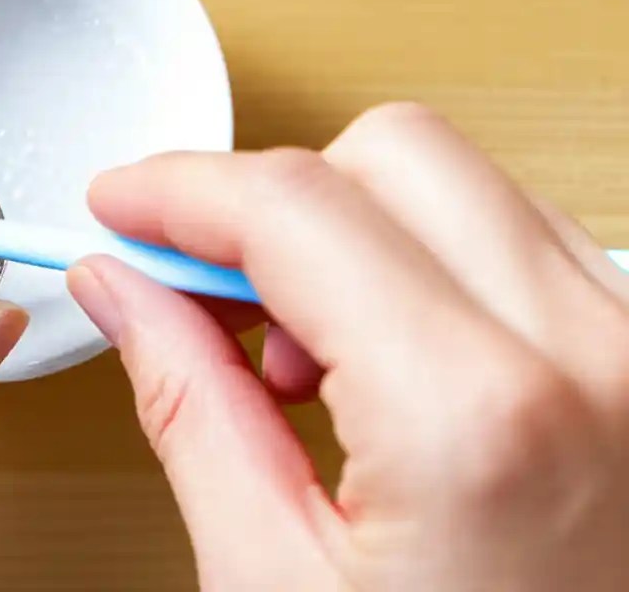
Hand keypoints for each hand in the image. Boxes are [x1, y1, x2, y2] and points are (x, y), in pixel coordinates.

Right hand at [68, 103, 628, 590]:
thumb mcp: (270, 581)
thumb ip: (186, 402)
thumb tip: (123, 291)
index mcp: (479, 418)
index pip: (293, 206)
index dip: (178, 190)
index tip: (122, 206)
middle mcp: (592, 361)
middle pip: (391, 155)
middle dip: (270, 208)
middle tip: (203, 293)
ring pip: (460, 187)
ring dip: (349, 240)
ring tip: (301, 366)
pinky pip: (519, 249)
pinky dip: (423, 273)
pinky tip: (380, 370)